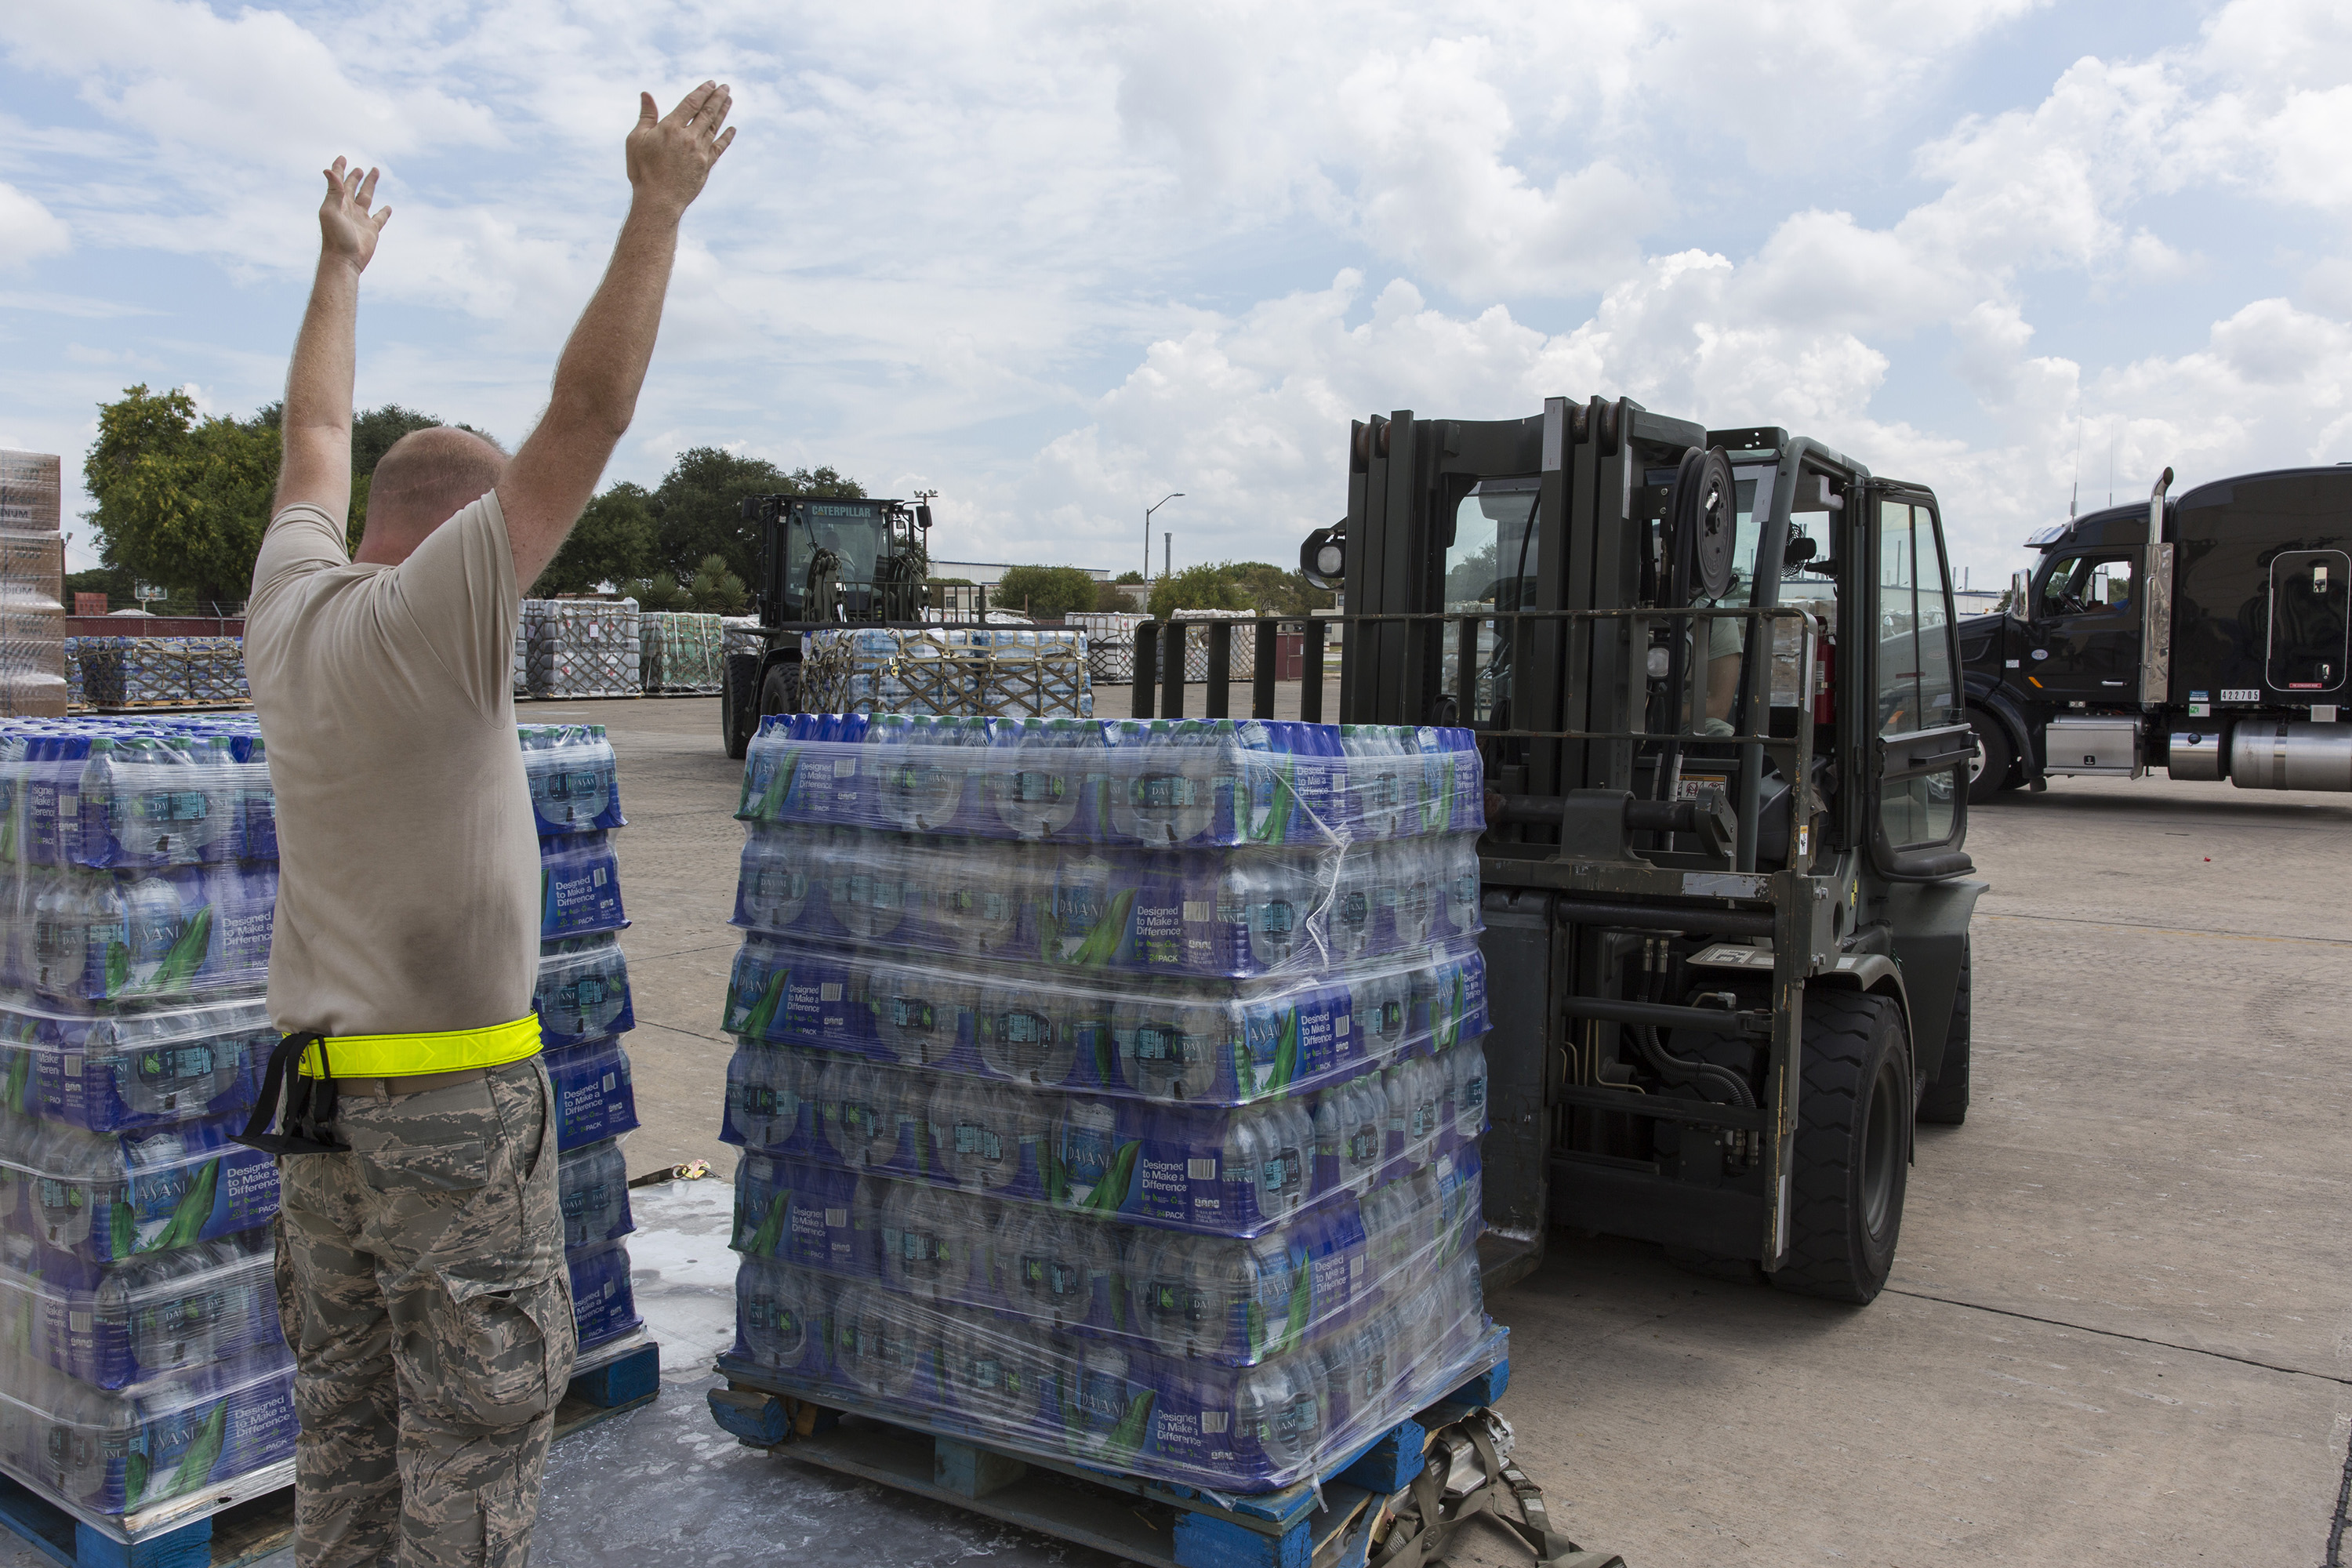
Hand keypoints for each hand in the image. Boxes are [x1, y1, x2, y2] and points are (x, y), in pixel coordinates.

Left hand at [318, 157, 389, 271]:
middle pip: (353, 187)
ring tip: (375, 173)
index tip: (342, 158)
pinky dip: (384, 212)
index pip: (338, 181)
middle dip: (355, 176)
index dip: (339, 169)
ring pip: (367, 197)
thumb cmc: (335, 237)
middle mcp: (348, 209)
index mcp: (337, 202)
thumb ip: (333, 191)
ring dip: (370, 185)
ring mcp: (360, 219)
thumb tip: (329, 170)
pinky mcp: (372, 230)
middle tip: (359, 168)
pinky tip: (387, 207)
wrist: (344, 260)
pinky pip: (379, 218)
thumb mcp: (331, 211)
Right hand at [628, 82, 734, 218]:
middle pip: (707, 112)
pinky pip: (719, 147)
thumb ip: (646, 116)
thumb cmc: (642, 170)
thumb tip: (646, 93)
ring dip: (723, 112)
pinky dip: (726, 137)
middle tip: (726, 87)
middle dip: (717, 98)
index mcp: (671, 127)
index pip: (691, 103)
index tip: (711, 84)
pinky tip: (732, 129)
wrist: (658, 200)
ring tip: (729, 100)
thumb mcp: (636, 140)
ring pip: (715, 127)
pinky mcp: (706, 165)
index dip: (702, 92)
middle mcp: (688, 137)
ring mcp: (700, 151)